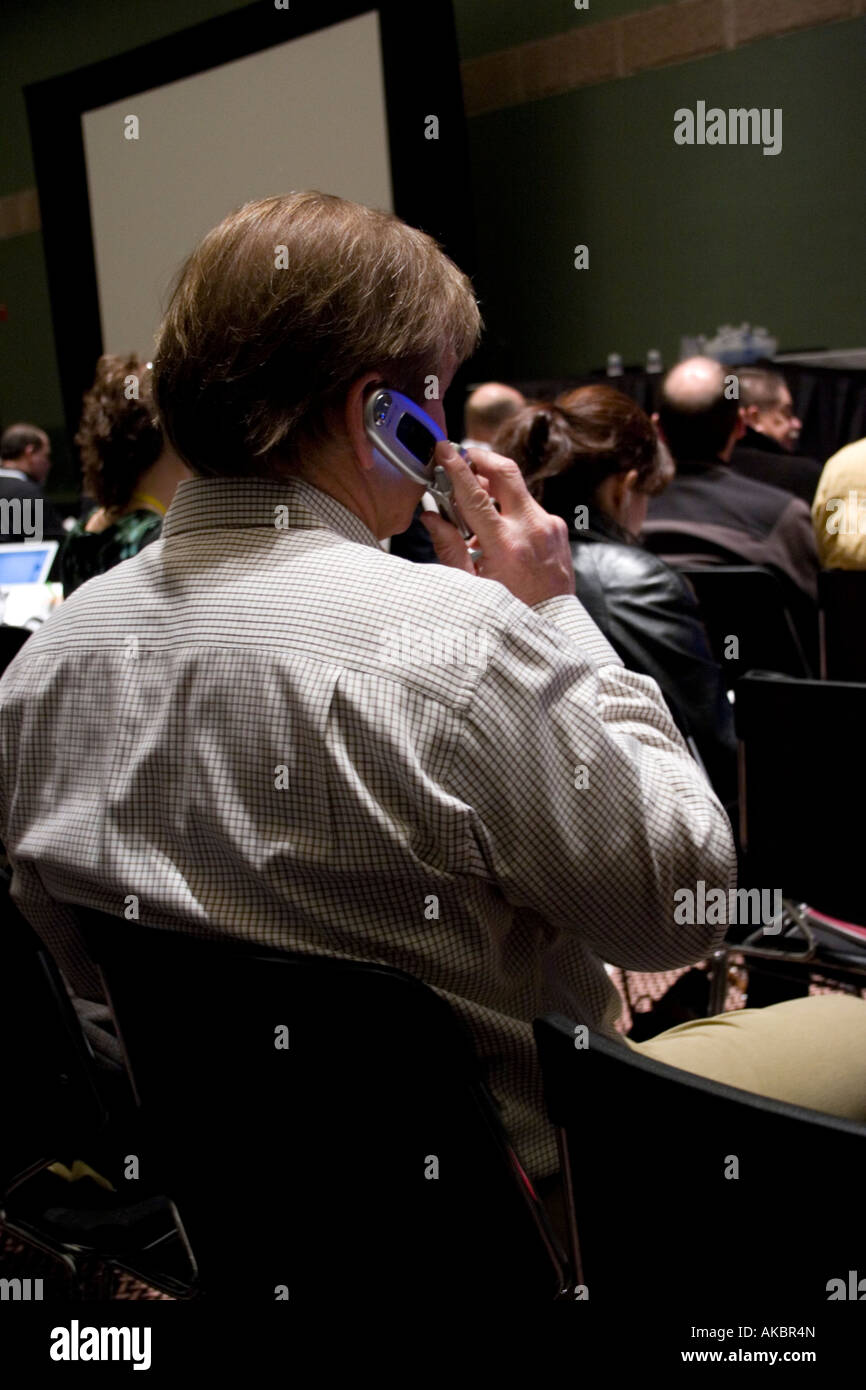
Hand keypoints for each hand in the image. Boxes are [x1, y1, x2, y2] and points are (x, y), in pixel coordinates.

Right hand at [421, 442, 574, 606]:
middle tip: (462, 458)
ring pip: (517, 489)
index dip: (457, 467)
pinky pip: (529, 507)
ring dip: (493, 489)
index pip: (476, 494)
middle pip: (506, 472)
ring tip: (474, 512)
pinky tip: (498, 531)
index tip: (444, 448)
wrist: (554, 624)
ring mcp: (550, 526)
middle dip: (482, 459)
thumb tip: (431, 518)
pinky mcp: (558, 528)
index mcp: (507, 545)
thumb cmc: (510, 611)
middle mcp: (532, 529)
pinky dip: (509, 510)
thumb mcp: (471, 586)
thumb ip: (449, 548)